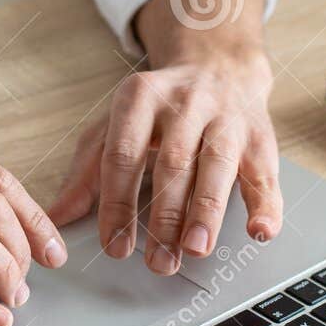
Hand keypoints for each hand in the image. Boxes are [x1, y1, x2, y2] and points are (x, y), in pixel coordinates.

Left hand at [49, 0, 281, 273]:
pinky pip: (265, 172)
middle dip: (164, 216)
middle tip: (157, 261)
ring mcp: (226, 118)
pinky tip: (261, 231)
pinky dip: (266, 204)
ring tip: (196, 249)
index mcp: (140, 98)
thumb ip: (87, 170)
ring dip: (207, 210)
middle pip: (172, 162)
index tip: (114, 245)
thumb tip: (58, 216)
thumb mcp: (114, 124)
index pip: (124, 154)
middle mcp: (185, 104)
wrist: (219, 64)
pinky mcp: (260, 136)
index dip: (117, 203)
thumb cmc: (159, 106)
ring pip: (217, 165)